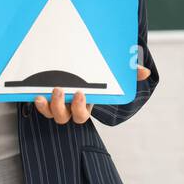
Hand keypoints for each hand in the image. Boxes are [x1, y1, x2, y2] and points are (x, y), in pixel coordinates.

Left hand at [34, 65, 151, 125]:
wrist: (75, 65)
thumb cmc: (97, 73)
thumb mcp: (112, 72)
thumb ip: (129, 73)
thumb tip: (145, 72)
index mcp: (85, 104)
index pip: (82, 114)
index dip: (80, 107)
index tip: (81, 93)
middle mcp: (69, 107)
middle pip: (65, 118)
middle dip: (62, 107)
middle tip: (61, 90)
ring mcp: (57, 104)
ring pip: (52, 115)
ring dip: (49, 107)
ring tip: (50, 91)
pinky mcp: (46, 99)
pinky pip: (41, 107)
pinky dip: (38, 105)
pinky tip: (37, 96)